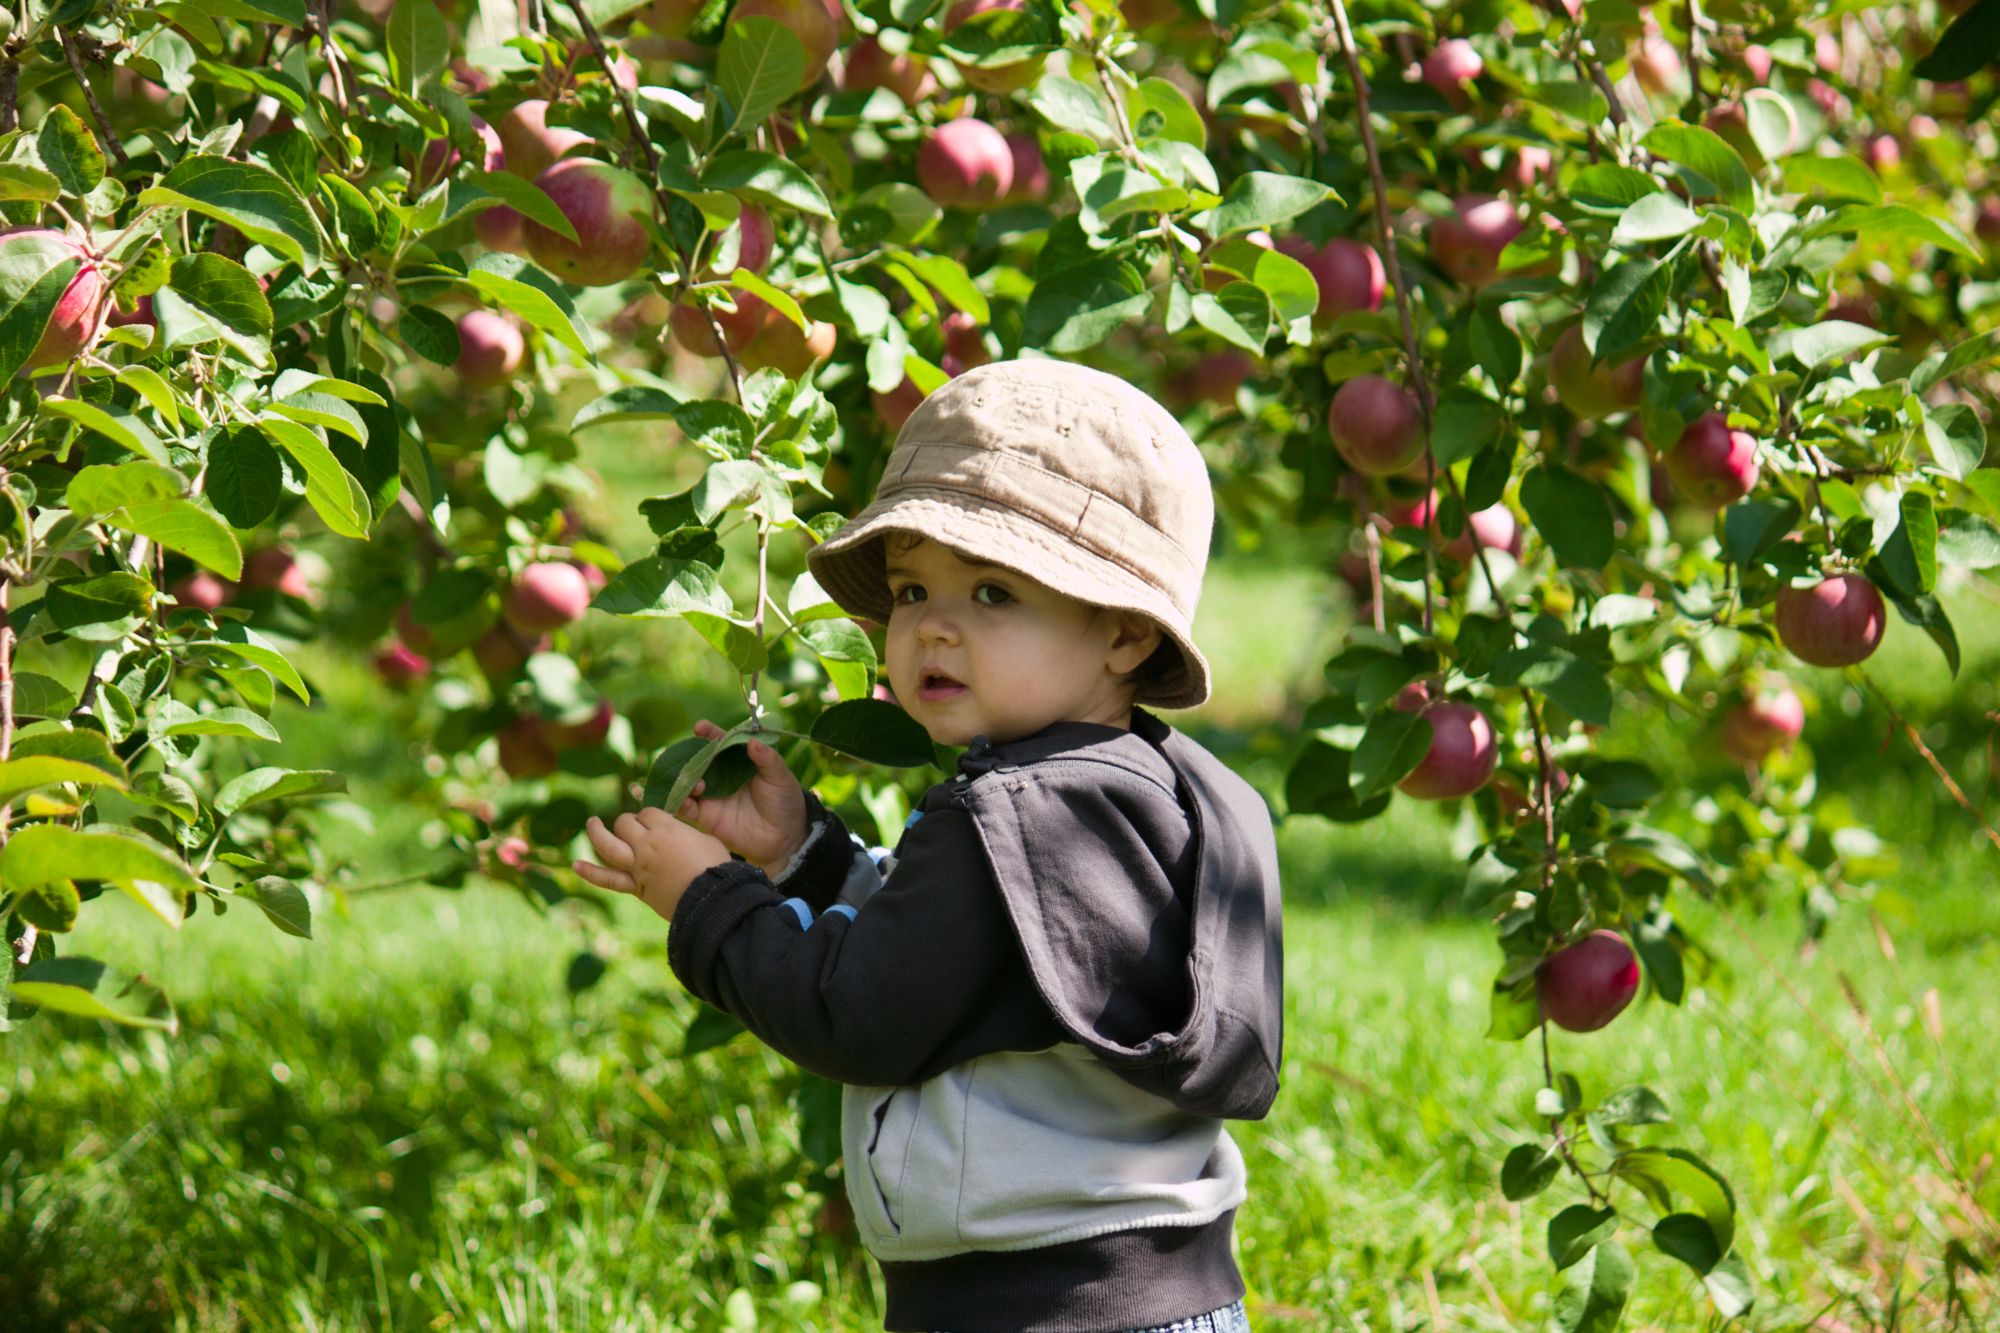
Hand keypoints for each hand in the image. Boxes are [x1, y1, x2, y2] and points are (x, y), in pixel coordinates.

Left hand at [573, 809, 730, 923]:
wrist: (713, 901)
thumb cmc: (717, 867)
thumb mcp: (706, 839)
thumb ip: (686, 833)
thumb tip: (678, 836)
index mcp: (666, 828)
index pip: (648, 812)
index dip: (650, 816)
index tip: (657, 822)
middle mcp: (646, 844)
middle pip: (626, 823)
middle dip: (629, 822)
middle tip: (635, 827)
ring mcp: (638, 866)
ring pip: (609, 845)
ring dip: (596, 833)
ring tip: (592, 823)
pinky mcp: (636, 887)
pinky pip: (609, 879)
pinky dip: (591, 873)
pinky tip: (575, 866)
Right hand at [674, 720, 809, 873]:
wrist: (785, 837)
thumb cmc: (785, 802)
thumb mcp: (780, 777)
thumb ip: (768, 759)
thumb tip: (752, 741)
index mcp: (738, 762)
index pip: (720, 742)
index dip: (709, 734)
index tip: (700, 727)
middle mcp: (721, 776)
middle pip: (699, 760)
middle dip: (691, 756)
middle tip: (693, 757)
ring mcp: (711, 796)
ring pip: (688, 782)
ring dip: (685, 779)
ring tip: (698, 785)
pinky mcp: (706, 817)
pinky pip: (686, 808)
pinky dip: (680, 802)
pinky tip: (684, 799)